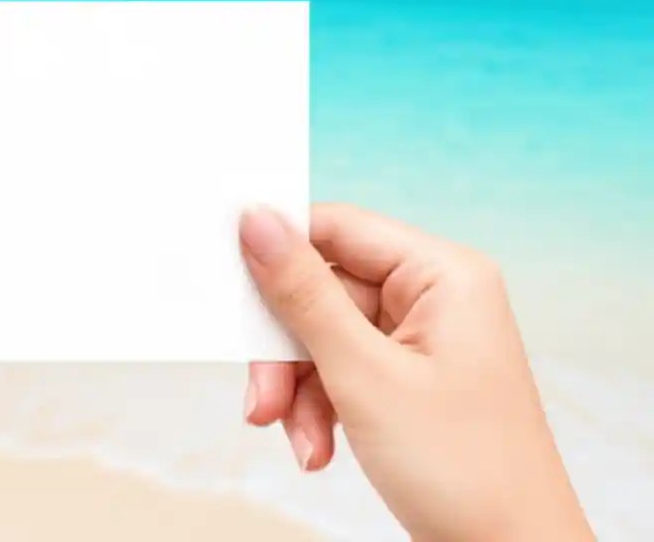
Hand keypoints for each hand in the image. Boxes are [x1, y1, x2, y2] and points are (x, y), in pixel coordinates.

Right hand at [240, 204, 592, 541]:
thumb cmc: (465, 470)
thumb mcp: (363, 376)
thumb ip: (303, 293)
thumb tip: (258, 221)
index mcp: (443, 275)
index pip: (337, 228)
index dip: (278, 250)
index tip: (226, 278)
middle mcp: (436, 297)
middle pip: (321, 290)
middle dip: (285, 351)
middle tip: (261, 398)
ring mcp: (423, 340)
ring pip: (323, 337)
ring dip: (298, 390)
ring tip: (299, 441)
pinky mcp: (408, 380)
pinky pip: (340, 371)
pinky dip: (318, 409)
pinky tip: (317, 450)